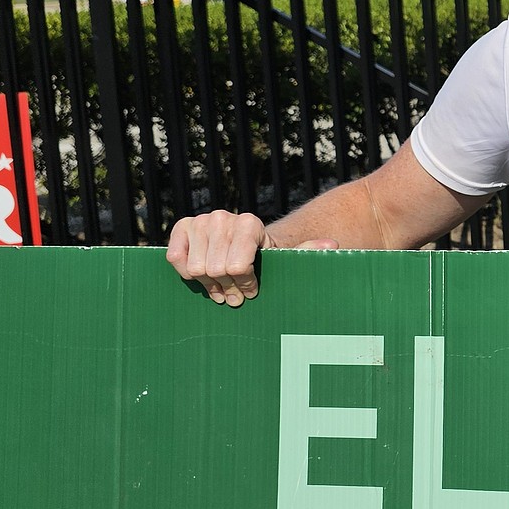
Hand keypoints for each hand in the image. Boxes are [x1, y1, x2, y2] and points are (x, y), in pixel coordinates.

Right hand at [165, 211, 335, 306]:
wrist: (244, 246)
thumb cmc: (267, 257)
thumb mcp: (288, 256)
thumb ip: (308, 251)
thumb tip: (332, 245)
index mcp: (250, 223)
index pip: (237, 267)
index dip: (244, 284)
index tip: (253, 287)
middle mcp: (223, 217)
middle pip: (216, 270)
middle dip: (227, 287)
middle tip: (235, 290)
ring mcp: (200, 220)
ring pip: (196, 268)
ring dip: (209, 284)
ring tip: (222, 285)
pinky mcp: (181, 228)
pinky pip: (177, 260)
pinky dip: (188, 274)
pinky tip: (203, 275)